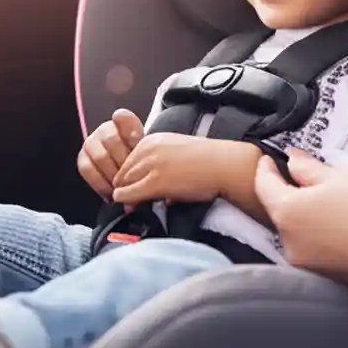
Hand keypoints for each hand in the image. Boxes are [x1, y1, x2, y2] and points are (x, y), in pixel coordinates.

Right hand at [78, 109, 144, 197]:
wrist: (126, 171)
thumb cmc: (138, 159)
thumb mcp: (146, 151)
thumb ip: (144, 147)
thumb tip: (141, 150)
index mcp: (122, 121)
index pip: (122, 117)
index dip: (129, 129)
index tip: (137, 141)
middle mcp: (104, 129)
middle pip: (112, 141)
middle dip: (124, 161)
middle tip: (133, 176)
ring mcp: (91, 142)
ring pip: (100, 157)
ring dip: (112, 174)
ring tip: (123, 185)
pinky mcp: (82, 158)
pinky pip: (87, 169)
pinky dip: (99, 182)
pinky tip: (110, 191)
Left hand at [112, 133, 255, 204]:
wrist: (225, 165)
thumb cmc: (209, 162)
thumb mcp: (178, 153)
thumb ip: (160, 164)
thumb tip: (152, 189)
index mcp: (152, 140)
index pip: (126, 161)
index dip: (129, 178)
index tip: (136, 189)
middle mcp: (148, 149)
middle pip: (121, 173)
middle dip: (126, 188)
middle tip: (133, 202)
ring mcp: (151, 165)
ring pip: (122, 184)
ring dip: (128, 196)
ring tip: (138, 205)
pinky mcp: (155, 182)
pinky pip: (128, 194)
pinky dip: (128, 202)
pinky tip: (134, 207)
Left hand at [255, 151, 347, 286]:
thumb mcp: (345, 177)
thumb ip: (310, 170)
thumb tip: (291, 160)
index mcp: (289, 213)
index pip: (263, 186)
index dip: (265, 170)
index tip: (268, 161)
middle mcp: (289, 244)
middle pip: (281, 212)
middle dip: (292, 194)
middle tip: (312, 180)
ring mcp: (305, 265)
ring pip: (298, 233)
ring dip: (309, 218)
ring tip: (337, 206)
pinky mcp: (324, 279)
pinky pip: (314, 251)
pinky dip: (321, 237)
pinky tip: (343, 227)